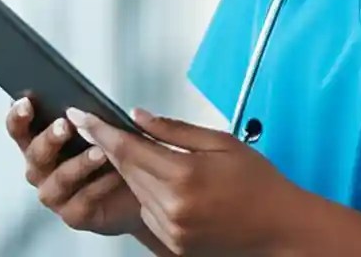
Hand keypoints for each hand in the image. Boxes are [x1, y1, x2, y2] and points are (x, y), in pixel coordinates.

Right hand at [6, 98, 144, 236]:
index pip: (19, 128)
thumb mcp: (103, 127)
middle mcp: (40, 170)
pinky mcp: (74, 215)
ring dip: (79, 163)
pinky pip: (83, 199)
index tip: (26, 102)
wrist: (137, 188)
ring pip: (59, 178)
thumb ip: (89, 117)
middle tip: (65, 125)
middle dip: (49, 138)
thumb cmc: (114, 151)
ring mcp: (54, 194)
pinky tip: (117, 174)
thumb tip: (83, 108)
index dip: (18, 116)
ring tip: (101, 151)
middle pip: (35, 153)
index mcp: (40, 142)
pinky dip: (101, 185)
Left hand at [70, 107, 305, 256]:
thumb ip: (174, 130)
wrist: (280, 227)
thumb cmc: (258, 183)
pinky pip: (147, 211)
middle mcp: (172, 206)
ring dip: (131, 170)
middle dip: (109, 146)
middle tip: (94, 125)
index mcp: (185, 175)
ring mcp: (171, 229)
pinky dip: (147, 193)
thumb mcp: (221, 143)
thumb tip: (138, 117)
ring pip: (135, 190)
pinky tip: (164, 182)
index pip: (128, 148)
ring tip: (141, 153)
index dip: (100, 130)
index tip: (81, 116)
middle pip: (126, 169)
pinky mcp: (172, 243)